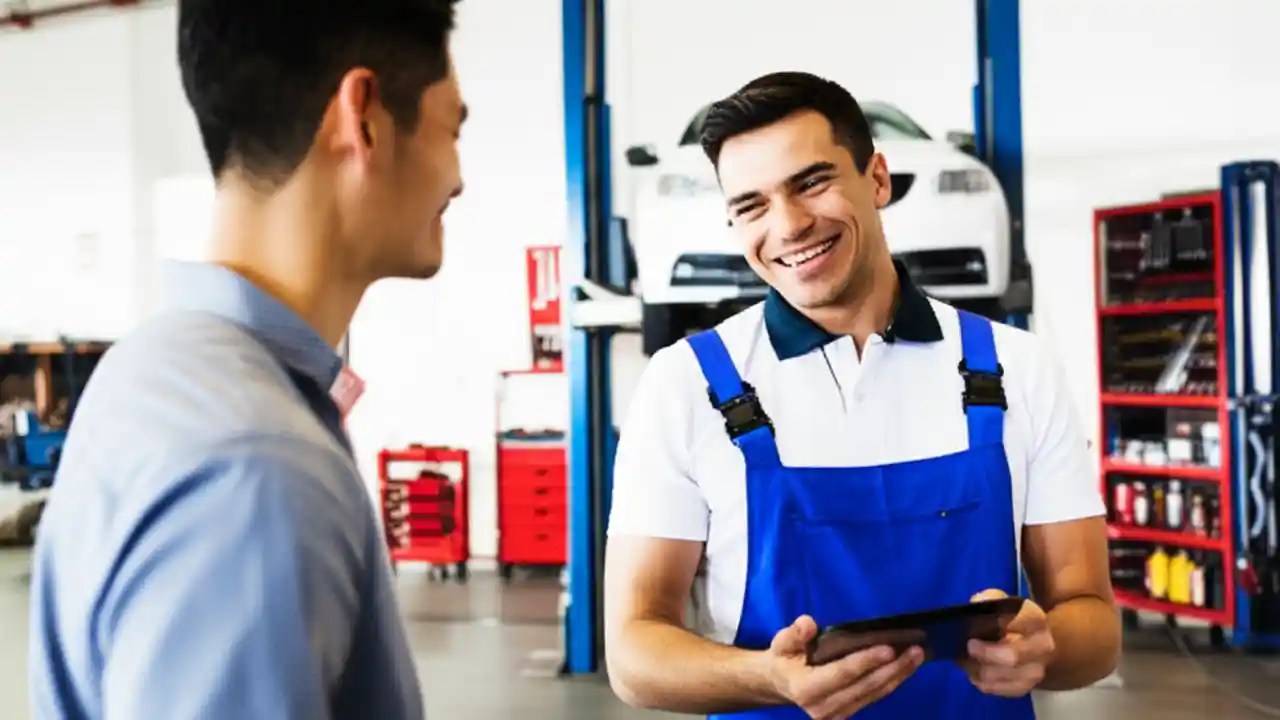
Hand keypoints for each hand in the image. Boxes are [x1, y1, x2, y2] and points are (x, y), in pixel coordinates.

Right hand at [765, 615, 923, 719]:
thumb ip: (794, 634)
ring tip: (918, 655)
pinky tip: (907, 666)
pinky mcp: (848, 715)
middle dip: (893, 668)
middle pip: (865, 686)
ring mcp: (837, 716)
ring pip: (875, 693)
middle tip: (916, 649)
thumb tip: (808, 624)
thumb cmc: (785, 658)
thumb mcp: (782, 642)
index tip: (889, 648)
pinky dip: (893, 681)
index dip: (866, 661)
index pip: (842, 673)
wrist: (782, 684)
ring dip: (899, 675)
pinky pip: (875, 696)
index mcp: (805, 689)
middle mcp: (823, 709)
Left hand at [962, 589, 1055, 696]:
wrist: (1032, 643)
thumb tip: (975, 605)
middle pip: (1011, 657)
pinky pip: (996, 689)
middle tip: (968, 645)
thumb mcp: (1001, 602)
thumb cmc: (1010, 619)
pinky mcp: (1024, 688)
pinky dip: (981, 682)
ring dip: (977, 669)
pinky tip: (974, 672)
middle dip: (985, 653)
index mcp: (1037, 621)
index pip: (1021, 623)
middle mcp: (1043, 648)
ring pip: (1000, 676)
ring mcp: (1036, 671)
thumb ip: (989, 599)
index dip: (999, 624)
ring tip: (965, 659)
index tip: (984, 622)